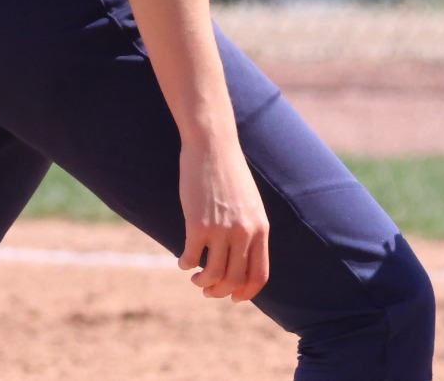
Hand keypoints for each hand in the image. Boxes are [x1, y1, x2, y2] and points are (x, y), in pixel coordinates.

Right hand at [176, 135, 268, 301]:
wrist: (212, 146)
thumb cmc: (229, 173)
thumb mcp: (250, 203)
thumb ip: (249, 229)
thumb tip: (241, 257)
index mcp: (260, 228)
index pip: (259, 275)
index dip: (246, 293)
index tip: (234, 297)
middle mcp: (244, 232)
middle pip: (234, 280)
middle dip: (220, 292)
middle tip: (208, 290)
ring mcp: (221, 229)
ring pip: (212, 275)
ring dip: (202, 283)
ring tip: (195, 278)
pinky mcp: (197, 224)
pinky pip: (191, 257)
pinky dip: (185, 265)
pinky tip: (183, 261)